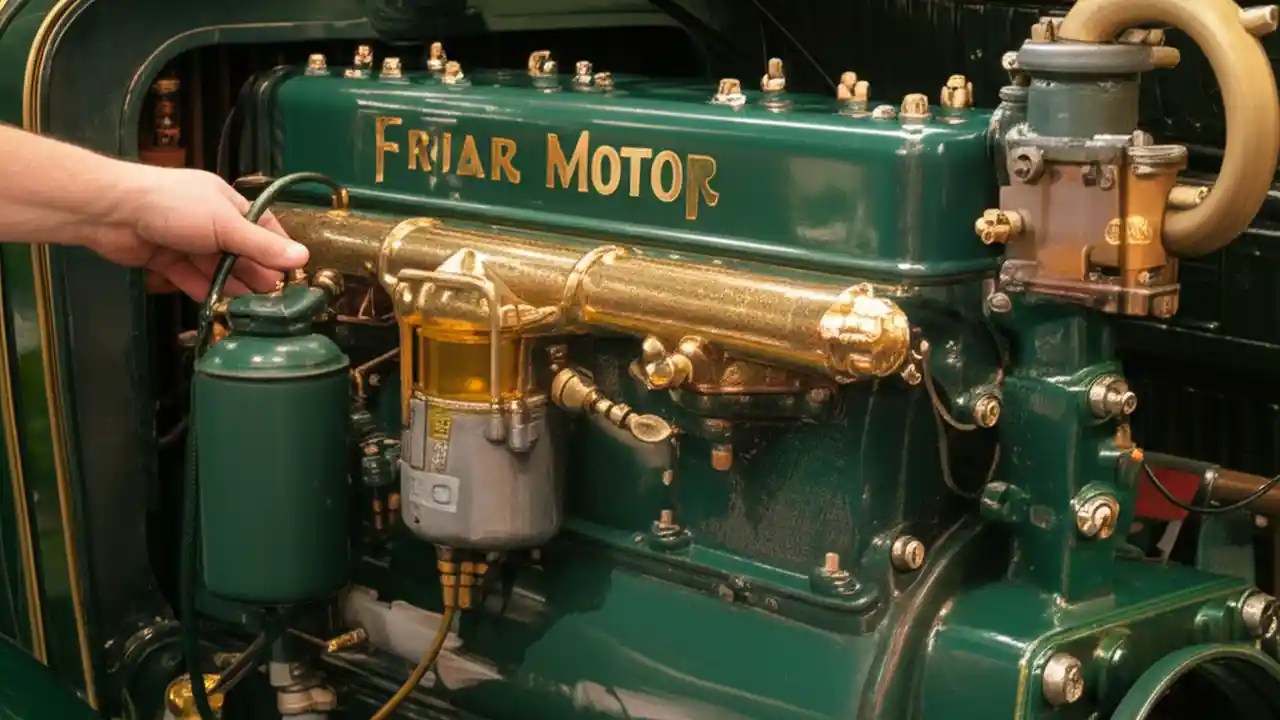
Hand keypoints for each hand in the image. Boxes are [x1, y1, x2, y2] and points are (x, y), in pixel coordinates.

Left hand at [90, 165, 309, 299]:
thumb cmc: (173, 206)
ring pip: (216, 267)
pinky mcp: (165, 258)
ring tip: (253, 309)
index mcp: (227, 203)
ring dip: (233, 286)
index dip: (278, 251)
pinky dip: (205, 290)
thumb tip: (302, 258)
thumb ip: (261, 245)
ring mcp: (186, 240)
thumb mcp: (225, 224)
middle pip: (240, 251)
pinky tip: (221, 307)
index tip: (293, 276)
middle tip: (275, 300)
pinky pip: (191, 277)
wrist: (111, 211)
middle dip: (257, 273)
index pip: (263, 228)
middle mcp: (209, 220)